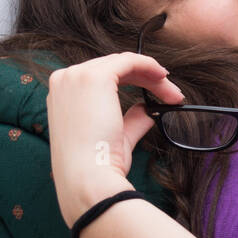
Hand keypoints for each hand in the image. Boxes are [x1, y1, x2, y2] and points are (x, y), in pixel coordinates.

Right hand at [46, 52, 185, 226]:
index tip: (158, 92)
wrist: (89, 177)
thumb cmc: (98, 163)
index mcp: (63, 95)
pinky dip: (149, 65)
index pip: (103, 77)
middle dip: (146, 79)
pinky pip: (129, 60)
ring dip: (152, 76)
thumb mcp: (116, 136)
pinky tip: (164, 78)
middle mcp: (64, 80)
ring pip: (123, 64)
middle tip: (172, 95)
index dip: (133, 80)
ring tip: (173, 94)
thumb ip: (131, 119)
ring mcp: (76, 76)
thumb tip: (147, 110)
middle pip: (114, 68)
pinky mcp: (95, 77)